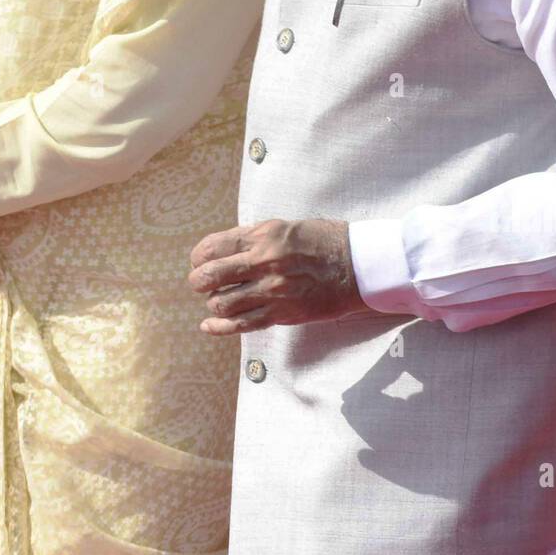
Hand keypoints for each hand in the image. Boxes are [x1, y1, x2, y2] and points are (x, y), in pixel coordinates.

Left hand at [187, 218, 368, 333]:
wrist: (357, 265)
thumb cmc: (323, 241)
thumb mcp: (285, 227)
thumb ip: (254, 237)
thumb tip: (225, 249)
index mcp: (262, 236)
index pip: (212, 247)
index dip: (199, 256)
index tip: (199, 261)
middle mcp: (263, 262)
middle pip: (210, 276)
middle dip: (198, 281)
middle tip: (200, 283)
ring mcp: (272, 290)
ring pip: (222, 303)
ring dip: (213, 303)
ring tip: (218, 300)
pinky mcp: (281, 313)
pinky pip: (241, 324)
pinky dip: (219, 327)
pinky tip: (209, 325)